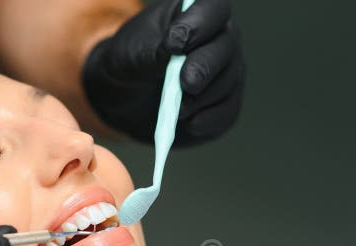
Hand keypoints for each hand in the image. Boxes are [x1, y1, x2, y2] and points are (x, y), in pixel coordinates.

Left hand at [83, 0, 244, 145]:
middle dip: (205, 67)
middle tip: (185, 83)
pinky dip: (208, 120)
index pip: (214, 8)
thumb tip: (174, 51)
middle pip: (227, 47)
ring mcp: (226, 72)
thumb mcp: (131, 54)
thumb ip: (153, 51)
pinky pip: (227, 112)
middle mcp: (219, 39)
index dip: (200, 24)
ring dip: (201, 99)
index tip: (175, 44)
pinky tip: (189, 124)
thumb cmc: (131, 63)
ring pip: (228, 83)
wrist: (127, 97)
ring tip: (175, 109)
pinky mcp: (224, 104)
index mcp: (196, 14)